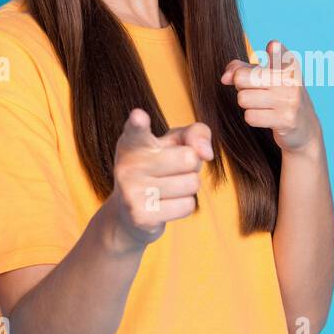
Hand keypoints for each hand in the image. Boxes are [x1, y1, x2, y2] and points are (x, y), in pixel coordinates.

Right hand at [107, 108, 213, 249]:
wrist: (130, 214)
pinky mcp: (141, 216)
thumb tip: (206, 153)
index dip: (138, 123)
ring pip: (191, 184)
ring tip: (167, 188)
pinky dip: (183, 206)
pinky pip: (187, 206)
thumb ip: (195, 133)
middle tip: (172, 171)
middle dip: (191, 166)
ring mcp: (131, 192)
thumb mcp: (176, 143)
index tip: (138, 117)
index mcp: (133, 142)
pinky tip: (164, 205)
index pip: (136, 130)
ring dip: (188, 187)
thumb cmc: (159, 169)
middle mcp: (127, 165)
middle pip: (189, 159)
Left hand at [221, 39, 320, 154]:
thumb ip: (240, 69)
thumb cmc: (279, 95)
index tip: (272, 46)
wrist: (305, 126)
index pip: (277, 52)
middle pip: (241, 77)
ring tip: (263, 104)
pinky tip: (266, 117)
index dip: (274, 50)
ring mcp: (290, 101)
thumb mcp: (264, 76)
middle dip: (241, 86)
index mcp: (290, 64)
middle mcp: (292, 80)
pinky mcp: (286, 120)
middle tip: (256, 91)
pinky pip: (250, 117)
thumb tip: (224, 78)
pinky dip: (253, 118)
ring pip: (243, 99)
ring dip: (247, 104)